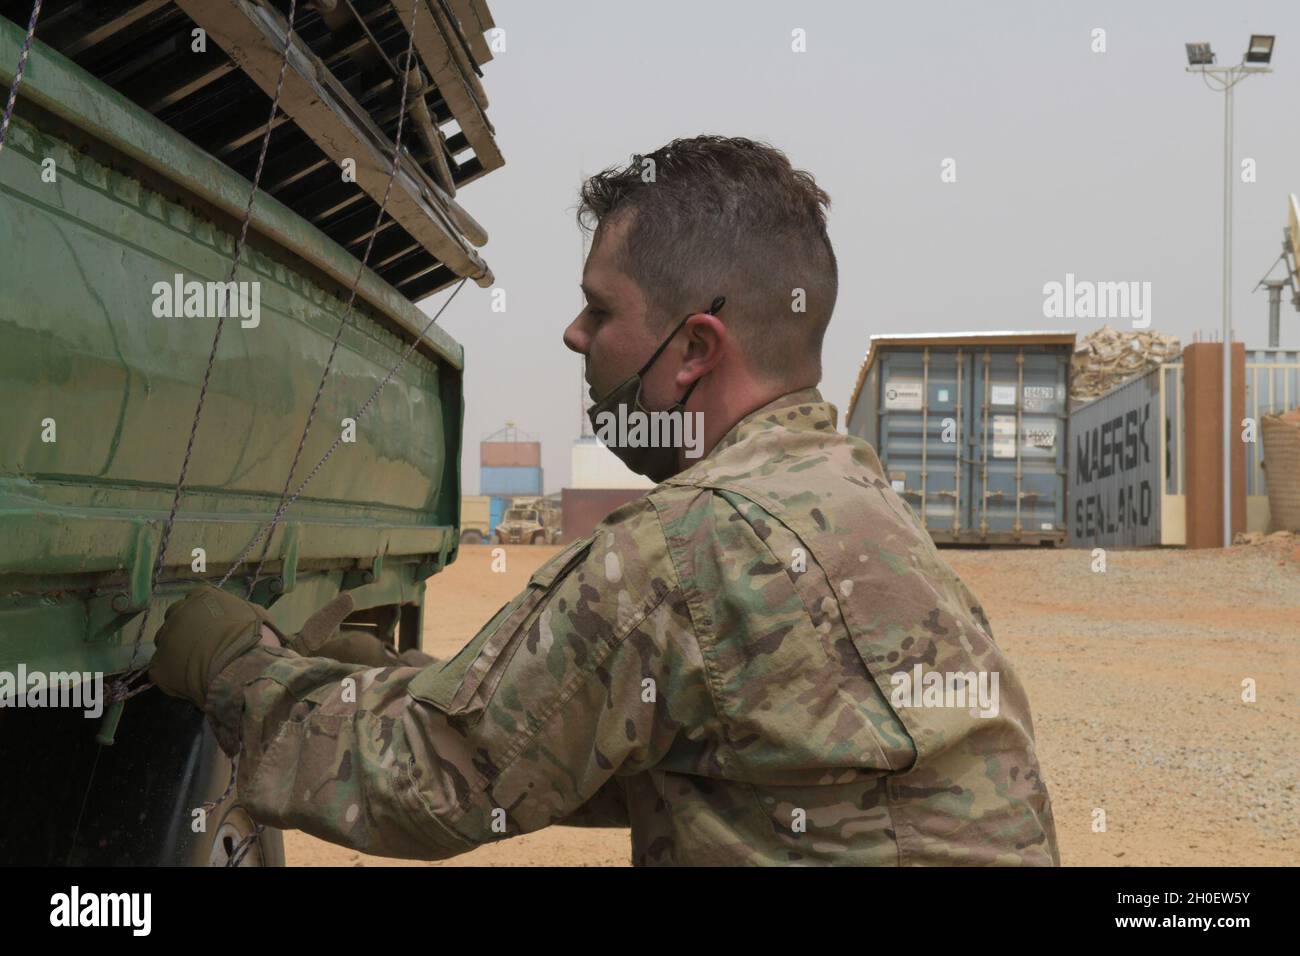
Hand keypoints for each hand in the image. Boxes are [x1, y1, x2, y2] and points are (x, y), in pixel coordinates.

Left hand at [149, 585, 272, 708]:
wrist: (243, 666)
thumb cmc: (254, 637)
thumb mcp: (254, 613)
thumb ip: (237, 611)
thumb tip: (239, 619)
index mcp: (202, 596)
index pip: (195, 603)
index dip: (203, 618)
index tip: (214, 630)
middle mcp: (178, 611)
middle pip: (176, 620)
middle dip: (186, 632)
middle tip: (204, 648)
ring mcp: (165, 637)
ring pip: (165, 644)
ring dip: (177, 653)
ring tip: (197, 667)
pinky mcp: (159, 665)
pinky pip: (162, 670)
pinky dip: (173, 676)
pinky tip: (191, 682)